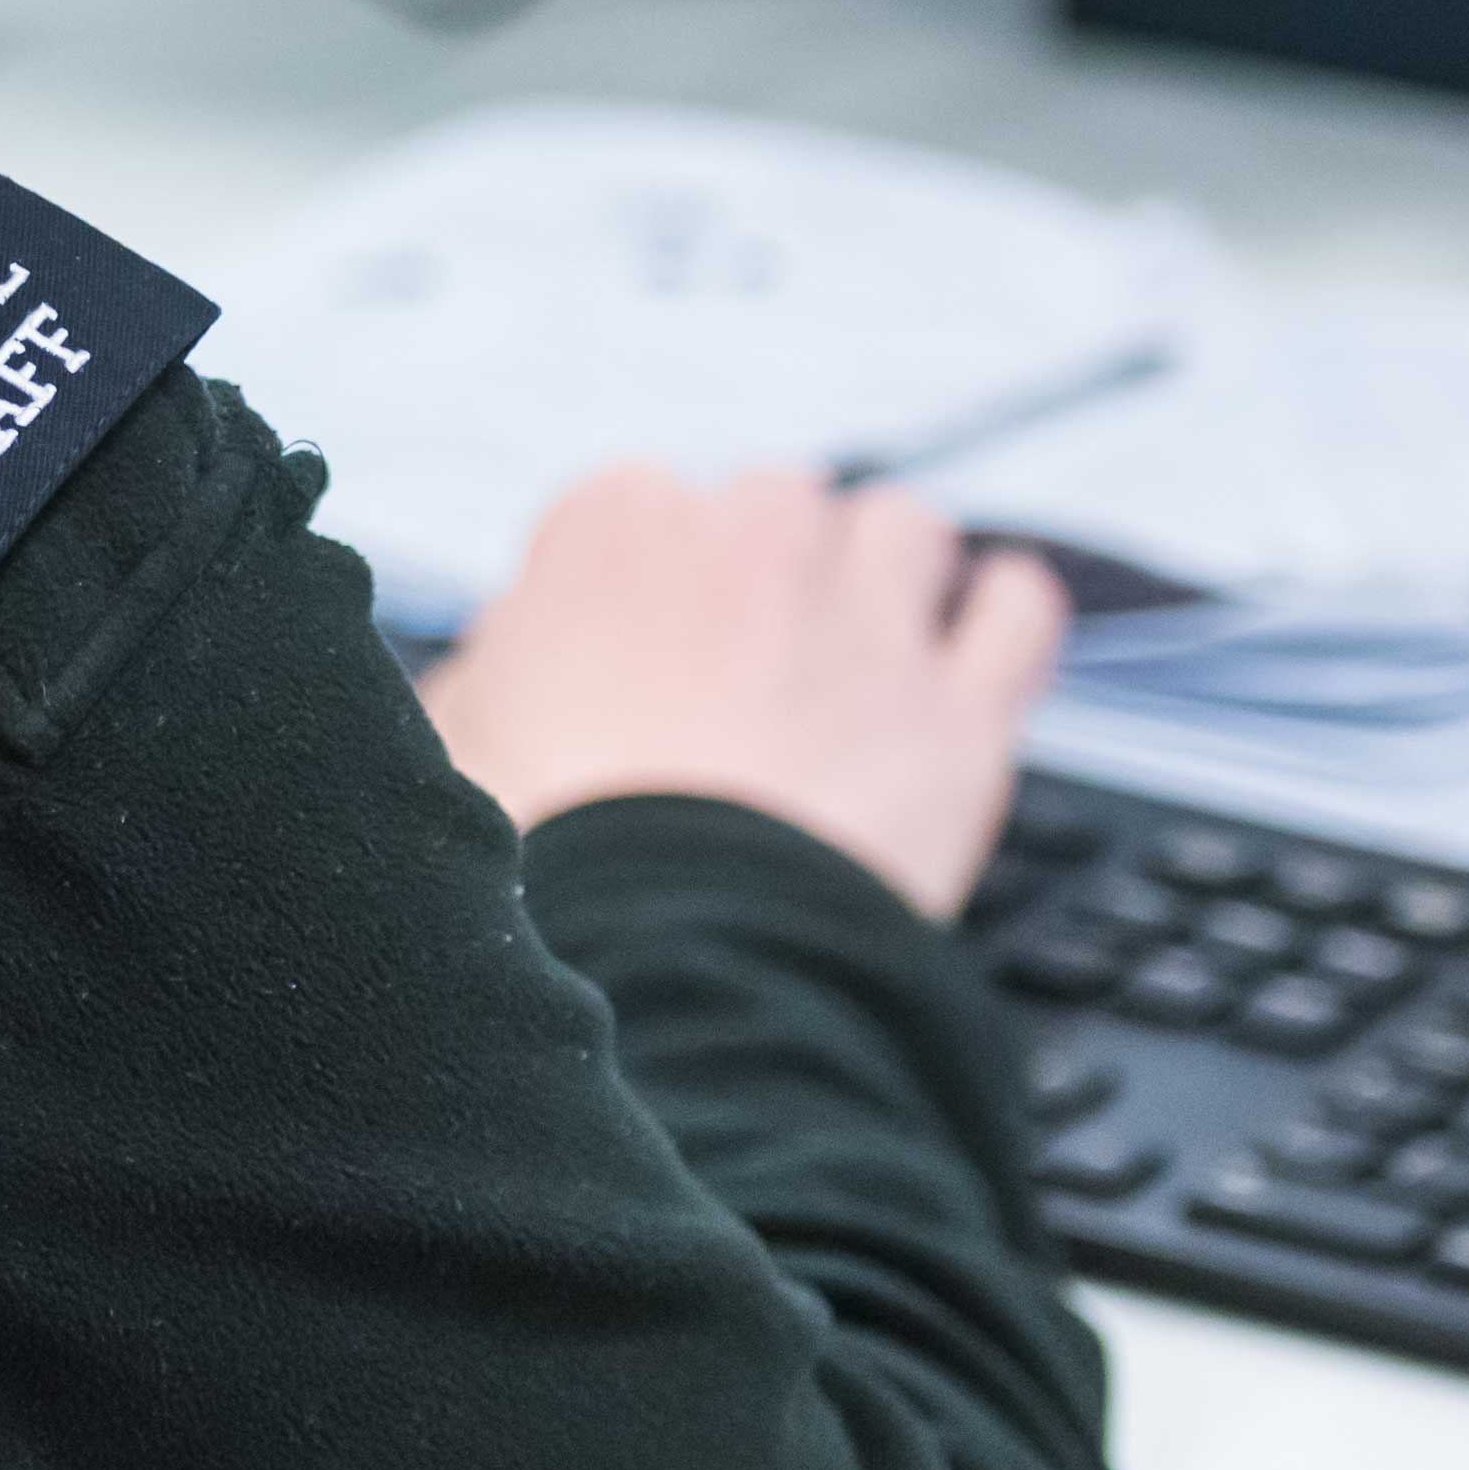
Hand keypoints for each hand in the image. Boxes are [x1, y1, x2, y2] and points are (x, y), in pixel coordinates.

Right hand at [415, 464, 1069, 922]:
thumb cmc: (548, 854)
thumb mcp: (452, 740)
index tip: (632, 655)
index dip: (637, 590)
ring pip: (902, 532)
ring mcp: (868, 615)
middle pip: (775, 509)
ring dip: (885, 579)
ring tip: (854, 663)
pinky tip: (973, 645)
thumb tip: (512, 661)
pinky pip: (1016, 609)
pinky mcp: (960, 707)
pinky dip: (1000, 618)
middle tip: (739, 678)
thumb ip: (492, 668)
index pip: (635, 509)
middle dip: (765, 578)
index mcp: (616, 528)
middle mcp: (754, 538)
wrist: (663, 960)